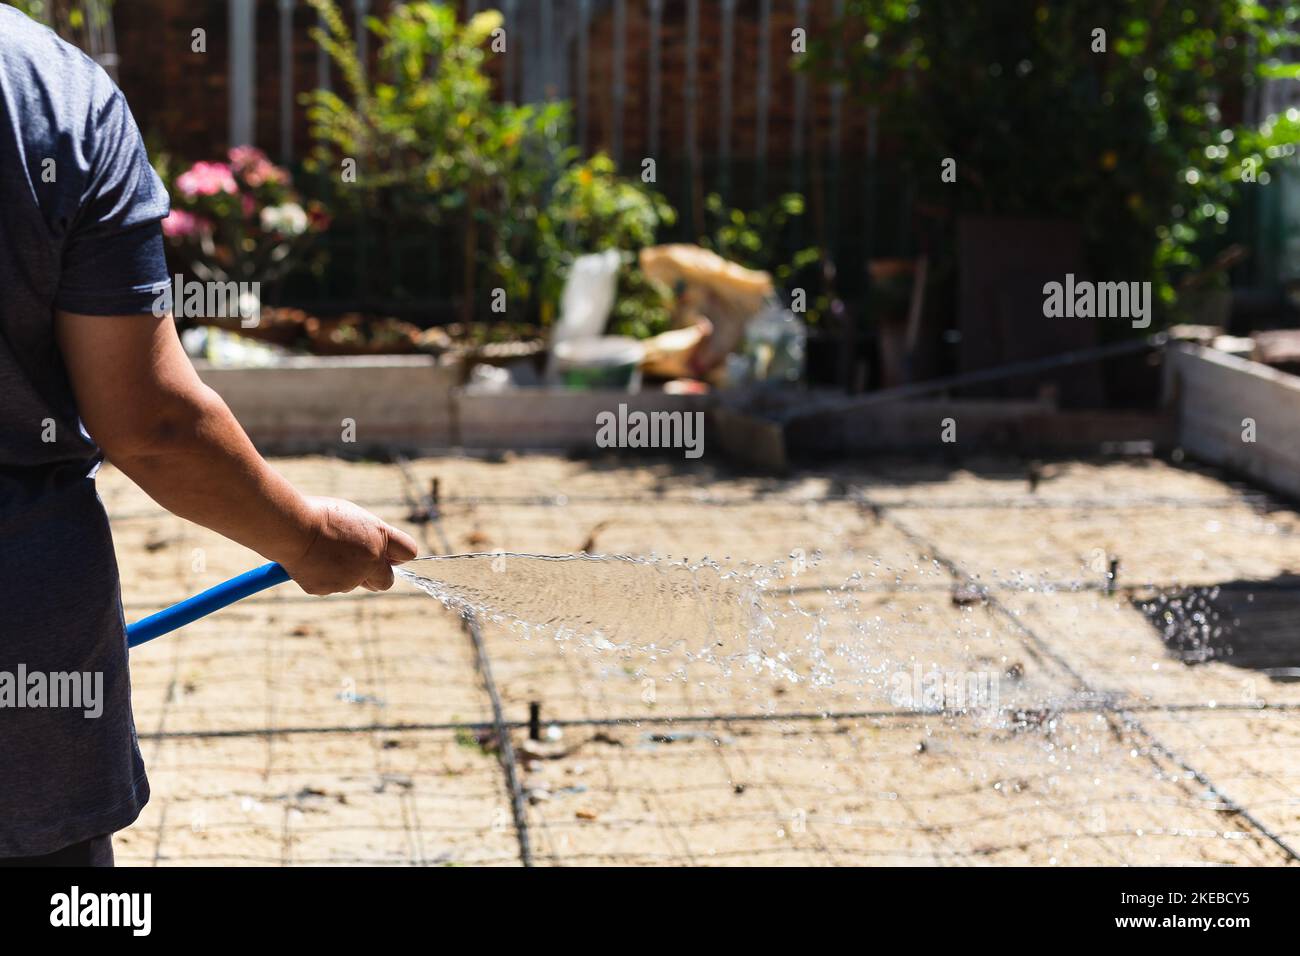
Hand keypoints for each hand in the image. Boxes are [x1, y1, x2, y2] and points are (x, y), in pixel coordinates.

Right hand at [280, 496, 418, 594]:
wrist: (291, 527)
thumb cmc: (321, 515)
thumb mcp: (355, 518)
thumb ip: (373, 536)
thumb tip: (384, 550)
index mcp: (380, 538)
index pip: (409, 551)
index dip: (399, 554)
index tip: (391, 554)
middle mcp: (371, 561)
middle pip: (387, 581)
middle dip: (377, 575)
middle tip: (359, 562)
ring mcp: (350, 579)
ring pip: (356, 584)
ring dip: (348, 574)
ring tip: (326, 553)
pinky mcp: (328, 589)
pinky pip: (332, 587)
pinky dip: (326, 578)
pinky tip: (314, 562)